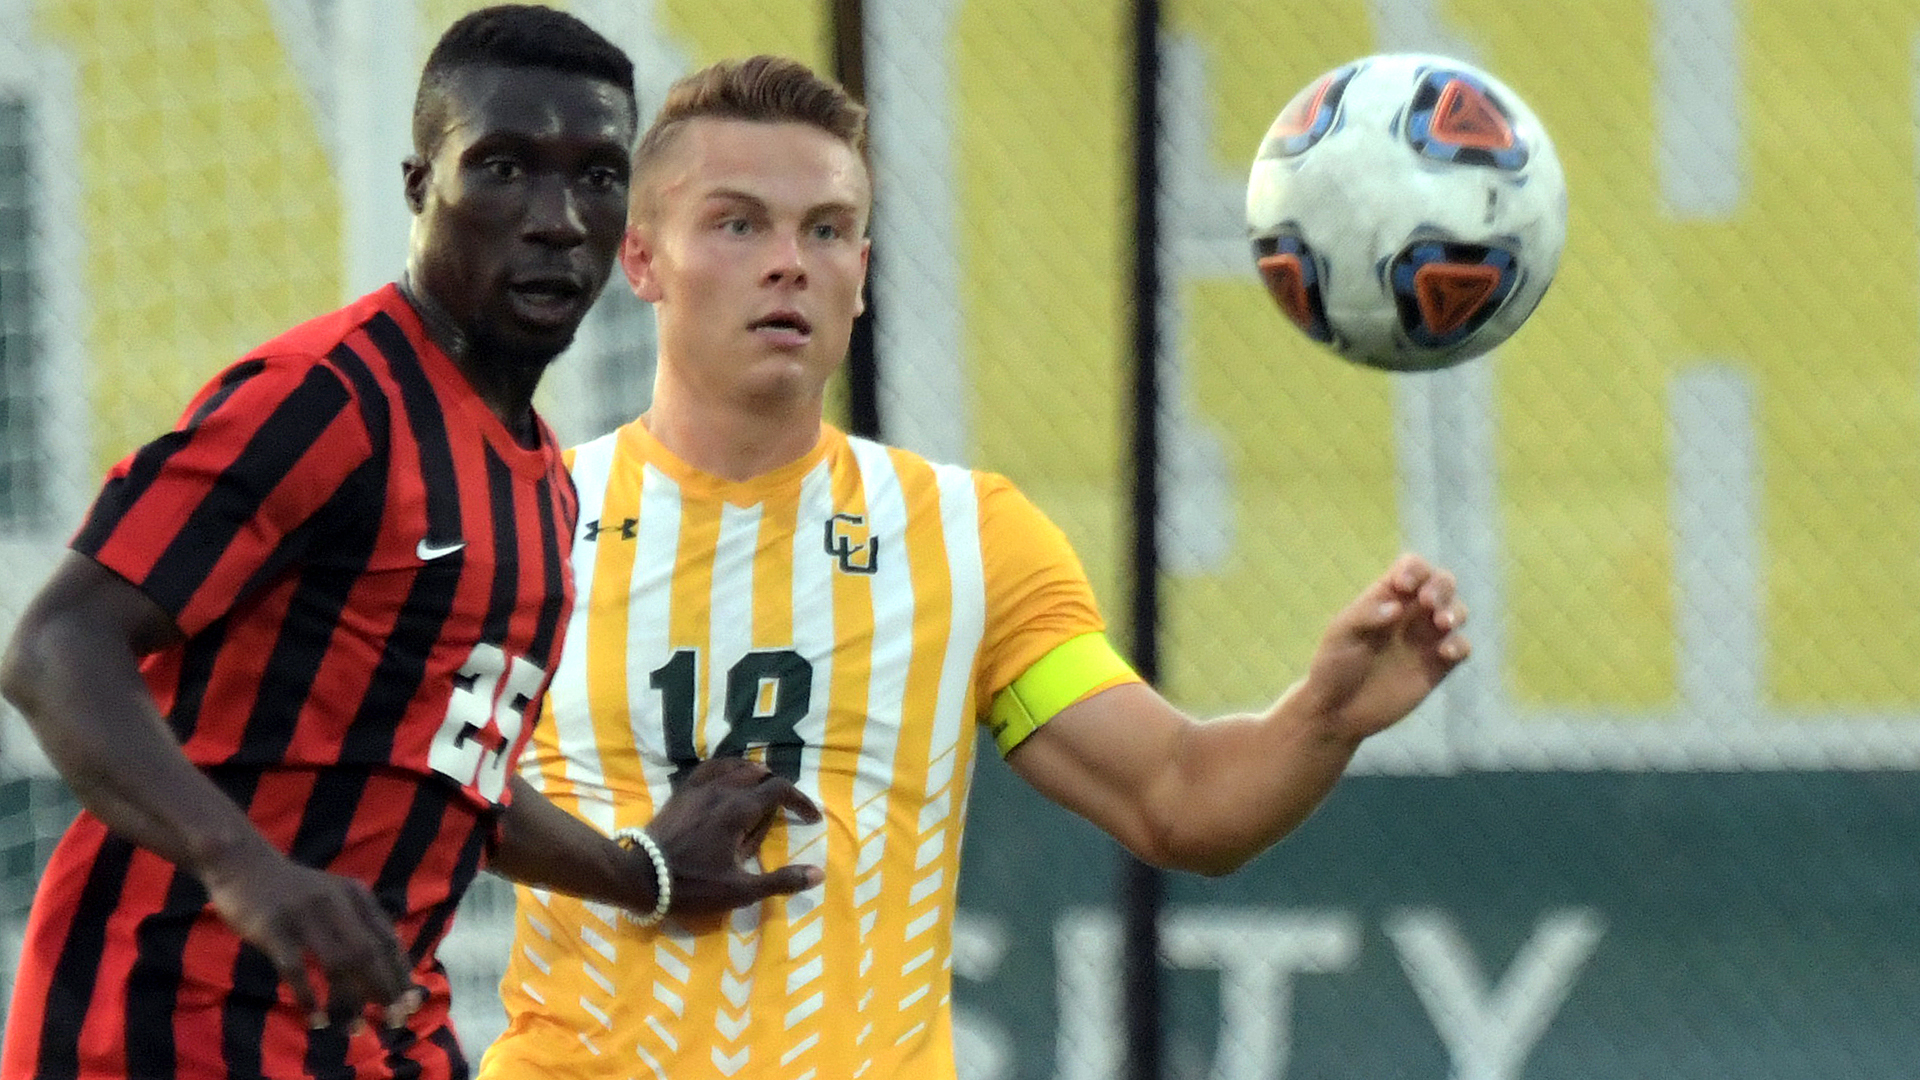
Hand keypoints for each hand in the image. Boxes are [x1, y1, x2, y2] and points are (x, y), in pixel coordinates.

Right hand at [201, 845, 420, 1030]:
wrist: (244, 864)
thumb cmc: (293, 890)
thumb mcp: (335, 895)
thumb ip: (358, 923)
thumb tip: (384, 968)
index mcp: (356, 896)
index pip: (388, 939)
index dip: (401, 973)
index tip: (410, 1002)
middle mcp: (336, 903)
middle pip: (369, 953)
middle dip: (384, 990)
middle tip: (392, 1021)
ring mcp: (305, 915)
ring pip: (338, 964)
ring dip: (349, 1001)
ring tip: (354, 1028)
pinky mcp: (274, 929)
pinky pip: (296, 969)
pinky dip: (308, 997)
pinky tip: (315, 1019)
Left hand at [644, 756, 824, 918]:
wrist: (641, 877)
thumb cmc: (693, 885)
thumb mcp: (740, 891)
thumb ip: (780, 881)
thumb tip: (817, 873)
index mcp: (739, 810)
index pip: (779, 790)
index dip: (800, 801)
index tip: (812, 818)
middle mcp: (722, 790)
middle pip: (759, 774)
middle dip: (779, 788)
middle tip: (787, 808)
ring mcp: (699, 788)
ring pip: (734, 766)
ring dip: (755, 774)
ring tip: (762, 788)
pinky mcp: (682, 792)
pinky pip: (710, 768)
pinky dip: (727, 769)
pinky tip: (727, 779)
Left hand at [1298, 553, 1469, 742]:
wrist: (1338, 711)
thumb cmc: (1333, 666)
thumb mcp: (1341, 634)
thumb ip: (1366, 615)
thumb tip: (1398, 606)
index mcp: (1385, 597)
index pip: (1412, 568)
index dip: (1415, 570)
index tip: (1403, 586)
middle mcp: (1410, 613)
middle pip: (1442, 583)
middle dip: (1441, 586)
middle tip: (1428, 602)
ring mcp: (1426, 639)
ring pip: (1457, 611)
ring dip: (1454, 611)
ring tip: (1442, 622)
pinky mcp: (1438, 666)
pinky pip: (1461, 647)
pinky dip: (1459, 644)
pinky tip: (1444, 652)